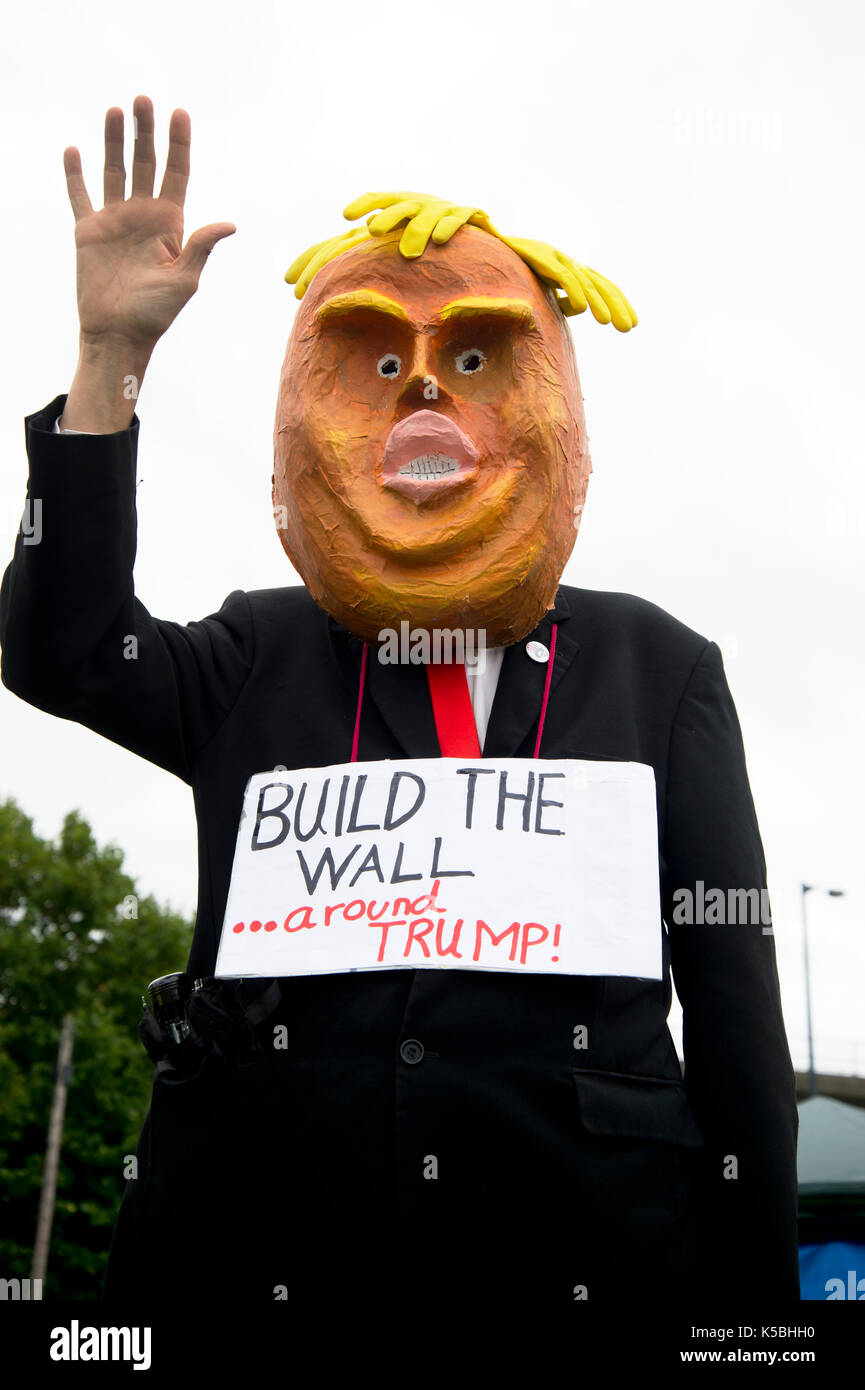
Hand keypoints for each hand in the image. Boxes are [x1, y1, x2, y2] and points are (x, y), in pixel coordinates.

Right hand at [63, 95, 234, 353]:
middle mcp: (143, 215)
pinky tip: (74, 150)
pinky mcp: (88, 231)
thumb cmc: (156, 313)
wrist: (119, 333)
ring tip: (115, 110)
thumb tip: (229, 224)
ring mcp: (114, 220)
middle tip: (143, 99)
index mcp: (170, 223)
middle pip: (145, 163)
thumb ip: (201, 247)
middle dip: (145, 131)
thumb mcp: (184, 280)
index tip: (179, 113)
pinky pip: (80, 196)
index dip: (178, 144)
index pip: (176, 173)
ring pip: (114, 170)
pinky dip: (75, 174)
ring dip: (114, 140)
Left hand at [341, 191, 498, 258]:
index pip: (378, 198)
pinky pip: (454, 222)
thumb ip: (385, 226)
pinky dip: (447, 229)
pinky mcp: (465, 214)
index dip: (363, 204)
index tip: (346, 215)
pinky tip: (439, 240)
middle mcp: (419, 202)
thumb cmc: (427, 224)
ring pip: (425, 220)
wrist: (469, 219)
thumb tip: (367, 227)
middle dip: (387, 219)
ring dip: (416, 233)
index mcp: (401, 203)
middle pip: (399, 209)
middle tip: (374, 232)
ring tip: (408, 253)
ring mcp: (442, 208)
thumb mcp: (405, 224)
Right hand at [496, 236, 637, 330]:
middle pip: (599, 284)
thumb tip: (580, 308)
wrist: (487, 251)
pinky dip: (575, 291)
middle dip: (616, 306)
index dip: (619, 303)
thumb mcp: (544, 288)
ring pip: (584, 282)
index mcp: (573, 269)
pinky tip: (584, 308)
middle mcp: (570, 261)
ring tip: (608, 322)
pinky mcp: (542, 256)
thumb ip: (562, 297)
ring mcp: (557, 257)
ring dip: (598, 303)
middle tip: (628, 327)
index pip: (602, 286)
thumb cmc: (515, 272)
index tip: (632, 323)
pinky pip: (563, 276)